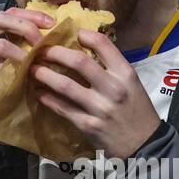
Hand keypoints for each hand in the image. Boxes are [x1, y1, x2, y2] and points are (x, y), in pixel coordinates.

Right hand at [0, 7, 53, 116]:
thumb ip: (10, 47)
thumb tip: (43, 40)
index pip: (6, 13)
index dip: (30, 14)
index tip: (51, 22)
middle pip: (1, 20)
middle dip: (27, 28)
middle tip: (43, 43)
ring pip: (0, 46)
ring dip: (23, 55)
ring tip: (34, 65)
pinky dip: (12, 75)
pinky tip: (22, 81)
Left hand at [31, 28, 161, 157]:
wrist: (145, 145)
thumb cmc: (137, 111)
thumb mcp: (132, 85)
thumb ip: (112, 68)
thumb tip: (85, 50)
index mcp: (125, 74)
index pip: (103, 45)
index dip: (85, 35)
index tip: (74, 33)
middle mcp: (113, 88)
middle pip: (78, 61)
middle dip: (55, 52)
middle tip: (42, 50)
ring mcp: (99, 108)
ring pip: (65, 85)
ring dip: (45, 75)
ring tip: (33, 69)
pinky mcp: (88, 125)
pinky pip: (62, 108)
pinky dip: (48, 99)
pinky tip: (39, 93)